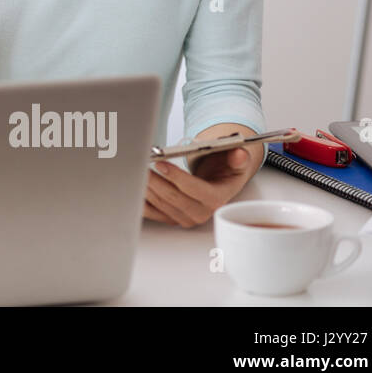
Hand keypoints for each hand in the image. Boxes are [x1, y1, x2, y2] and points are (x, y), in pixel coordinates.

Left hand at [143, 143, 261, 226]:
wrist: (217, 182)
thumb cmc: (224, 169)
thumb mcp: (235, 161)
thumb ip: (238, 157)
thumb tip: (239, 154)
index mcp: (216, 199)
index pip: (194, 189)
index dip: (176, 176)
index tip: (160, 162)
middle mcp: (201, 213)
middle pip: (172, 197)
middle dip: (154, 180)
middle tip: (140, 163)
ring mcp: (184, 218)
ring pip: (159, 204)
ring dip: (145, 187)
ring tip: (135, 170)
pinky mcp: (171, 219)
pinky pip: (152, 212)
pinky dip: (140, 200)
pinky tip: (132, 187)